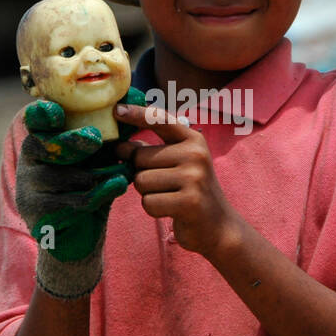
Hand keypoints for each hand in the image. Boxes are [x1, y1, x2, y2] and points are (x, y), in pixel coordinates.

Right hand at [13, 89, 144, 298]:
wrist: (80, 231)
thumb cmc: (91, 182)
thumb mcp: (101, 154)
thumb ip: (114, 128)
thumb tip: (138, 95)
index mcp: (42, 136)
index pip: (35, 120)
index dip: (42, 114)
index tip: (57, 112)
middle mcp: (30, 159)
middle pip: (46, 144)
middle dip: (72, 141)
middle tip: (95, 139)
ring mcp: (31, 186)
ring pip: (66, 175)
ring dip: (99, 173)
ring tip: (124, 171)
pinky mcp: (40, 213)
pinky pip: (74, 200)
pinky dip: (101, 193)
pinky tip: (119, 186)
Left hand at [112, 103, 241, 259]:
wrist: (218, 226)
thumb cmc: (191, 191)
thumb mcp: (178, 164)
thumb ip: (152, 152)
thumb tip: (121, 146)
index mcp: (193, 140)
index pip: (159, 120)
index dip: (135, 114)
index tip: (116, 110)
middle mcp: (195, 154)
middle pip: (139, 158)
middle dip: (141, 173)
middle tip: (163, 185)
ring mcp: (194, 177)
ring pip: (141, 181)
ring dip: (148, 193)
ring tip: (169, 197)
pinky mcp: (189, 202)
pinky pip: (149, 203)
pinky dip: (154, 209)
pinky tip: (171, 210)